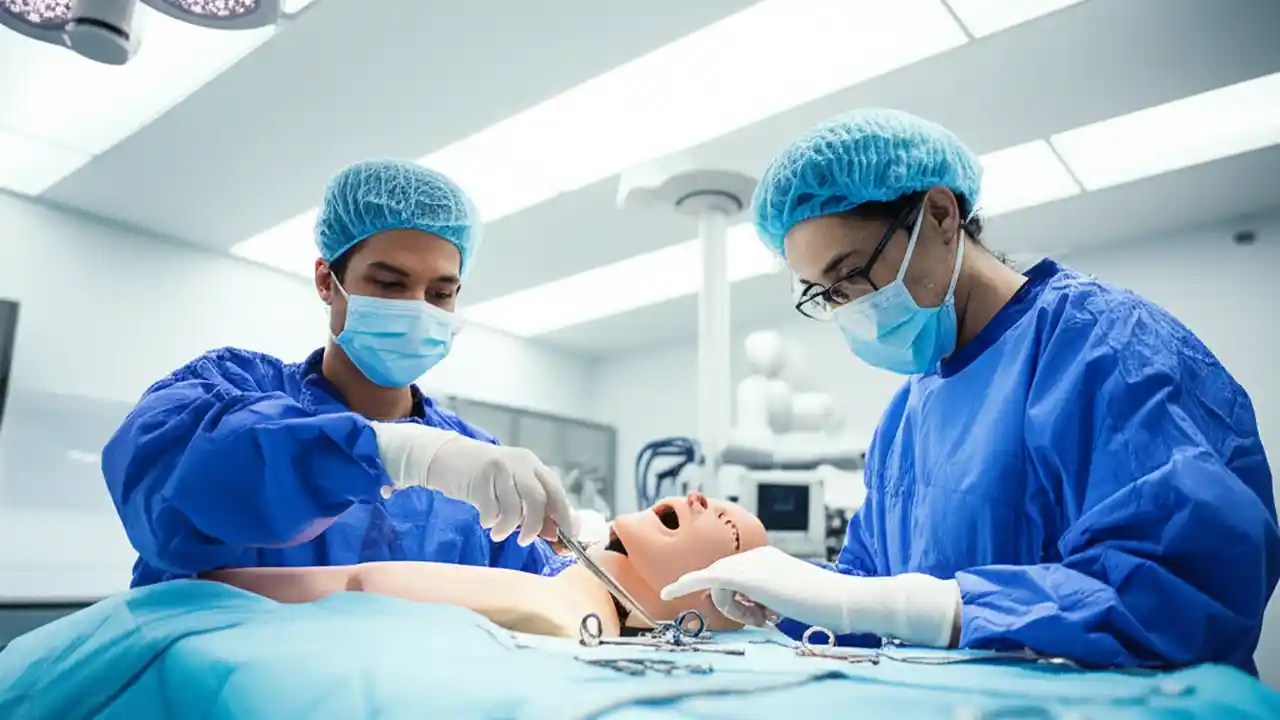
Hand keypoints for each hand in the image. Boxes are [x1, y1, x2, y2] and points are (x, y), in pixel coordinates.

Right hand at [372, 422, 571, 545]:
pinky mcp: (481, 475)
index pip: (556, 491)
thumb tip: (555, 533)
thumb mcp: (512, 487)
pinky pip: (491, 509)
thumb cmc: (483, 478)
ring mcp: (500, 467)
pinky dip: (490, 521)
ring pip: (514, 507)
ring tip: (497, 533)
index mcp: (533, 465)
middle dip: (534, 526)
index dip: (564, 515)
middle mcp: (520, 462)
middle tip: (524, 540)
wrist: (447, 458)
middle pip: (538, 499)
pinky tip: (485, 520)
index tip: (566, 537)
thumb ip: (532, 506)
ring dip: (507, 528)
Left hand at [660, 546, 959, 646]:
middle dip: (733, 606)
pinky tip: (668, 592)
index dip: (732, 597)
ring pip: (719, 589)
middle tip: (764, 619)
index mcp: (767, 557)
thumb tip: (755, 609)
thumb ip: (768, 597)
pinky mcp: (745, 575)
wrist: (841, 600)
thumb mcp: (790, 598)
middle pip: (722, 581)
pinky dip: (685, 584)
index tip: (742, 611)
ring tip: (768, 616)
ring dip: (736, 610)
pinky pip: (707, 578)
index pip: (734, 576)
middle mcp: (756, 554)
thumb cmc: (824, 604)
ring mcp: (751, 563)